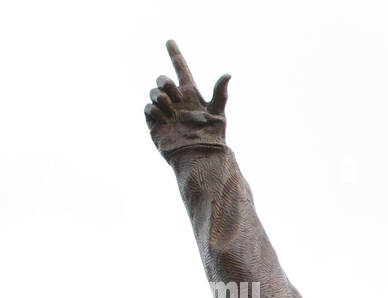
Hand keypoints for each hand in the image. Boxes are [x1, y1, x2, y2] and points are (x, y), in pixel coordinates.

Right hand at [145, 40, 230, 157]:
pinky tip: (166, 121)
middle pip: (163, 80)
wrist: (199, 156)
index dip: (176, 56)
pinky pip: (149, 108)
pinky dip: (156, 112)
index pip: (182, 70)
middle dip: (166, 83)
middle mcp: (177, 102)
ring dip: (161, 96)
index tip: (170, 41)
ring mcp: (165, 112)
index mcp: (192, 96)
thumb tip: (228, 74)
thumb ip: (220, 93)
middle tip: (177, 97)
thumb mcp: (218, 113)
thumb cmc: (212, 137)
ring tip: (171, 108)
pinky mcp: (155, 123)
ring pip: (154, 93)